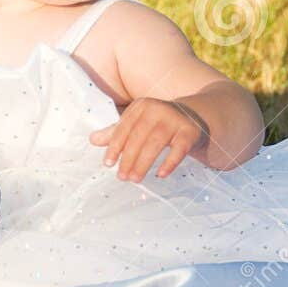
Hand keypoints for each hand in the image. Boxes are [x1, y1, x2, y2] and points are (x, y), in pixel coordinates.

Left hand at [89, 98, 209, 182]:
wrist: (195, 116)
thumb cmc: (159, 123)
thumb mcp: (138, 124)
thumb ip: (116, 132)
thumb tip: (92, 140)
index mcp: (141, 107)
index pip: (124, 128)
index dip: (114, 146)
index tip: (107, 164)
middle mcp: (157, 110)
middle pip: (138, 137)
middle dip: (128, 158)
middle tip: (122, 177)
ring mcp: (175, 120)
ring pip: (156, 143)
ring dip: (144, 163)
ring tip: (135, 179)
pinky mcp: (189, 132)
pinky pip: (179, 149)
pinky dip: (169, 162)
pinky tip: (160, 175)